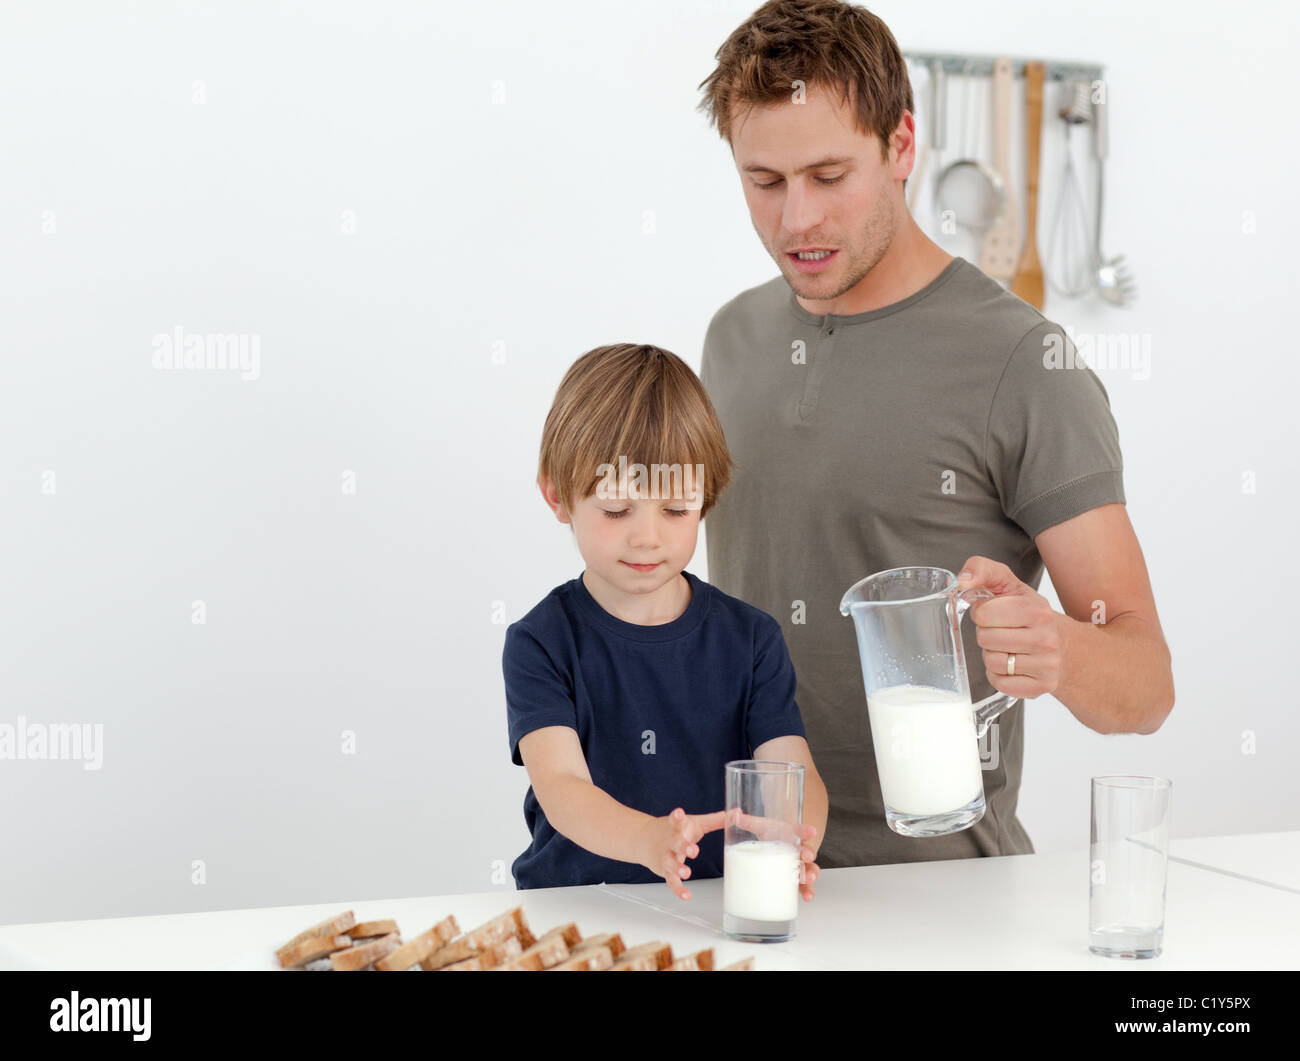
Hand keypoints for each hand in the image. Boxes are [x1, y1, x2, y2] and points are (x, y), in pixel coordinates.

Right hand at [640, 807, 726, 900]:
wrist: (644, 839)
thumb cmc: (676, 829)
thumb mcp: (695, 822)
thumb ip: (716, 819)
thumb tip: (737, 812)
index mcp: (677, 827)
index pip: (675, 820)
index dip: (677, 817)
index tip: (678, 813)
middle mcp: (670, 842)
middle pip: (675, 843)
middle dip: (683, 846)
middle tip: (692, 850)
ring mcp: (666, 857)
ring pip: (671, 864)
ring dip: (678, 868)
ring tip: (686, 873)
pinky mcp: (665, 871)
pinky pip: (671, 882)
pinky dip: (678, 889)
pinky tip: (686, 895)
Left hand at [724, 809, 820, 901]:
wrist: (775, 843)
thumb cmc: (772, 834)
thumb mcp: (761, 826)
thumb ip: (749, 821)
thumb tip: (735, 815)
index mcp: (792, 835)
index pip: (801, 831)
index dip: (806, 831)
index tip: (811, 831)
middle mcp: (799, 850)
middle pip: (808, 851)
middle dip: (808, 854)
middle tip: (805, 856)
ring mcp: (799, 864)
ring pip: (810, 869)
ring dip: (811, 874)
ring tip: (808, 878)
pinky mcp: (797, 878)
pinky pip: (805, 885)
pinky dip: (807, 891)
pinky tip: (806, 897)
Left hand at [957, 556, 1062, 698]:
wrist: (1066, 646)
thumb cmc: (1030, 614)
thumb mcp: (1010, 585)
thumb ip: (983, 571)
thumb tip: (963, 579)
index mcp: (1037, 610)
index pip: (984, 613)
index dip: (981, 613)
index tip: (993, 613)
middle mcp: (1045, 638)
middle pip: (985, 639)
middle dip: (986, 634)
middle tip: (1002, 631)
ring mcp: (1046, 664)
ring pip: (991, 662)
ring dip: (992, 654)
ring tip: (1007, 647)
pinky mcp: (1042, 686)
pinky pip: (999, 683)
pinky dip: (998, 675)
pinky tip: (1012, 665)